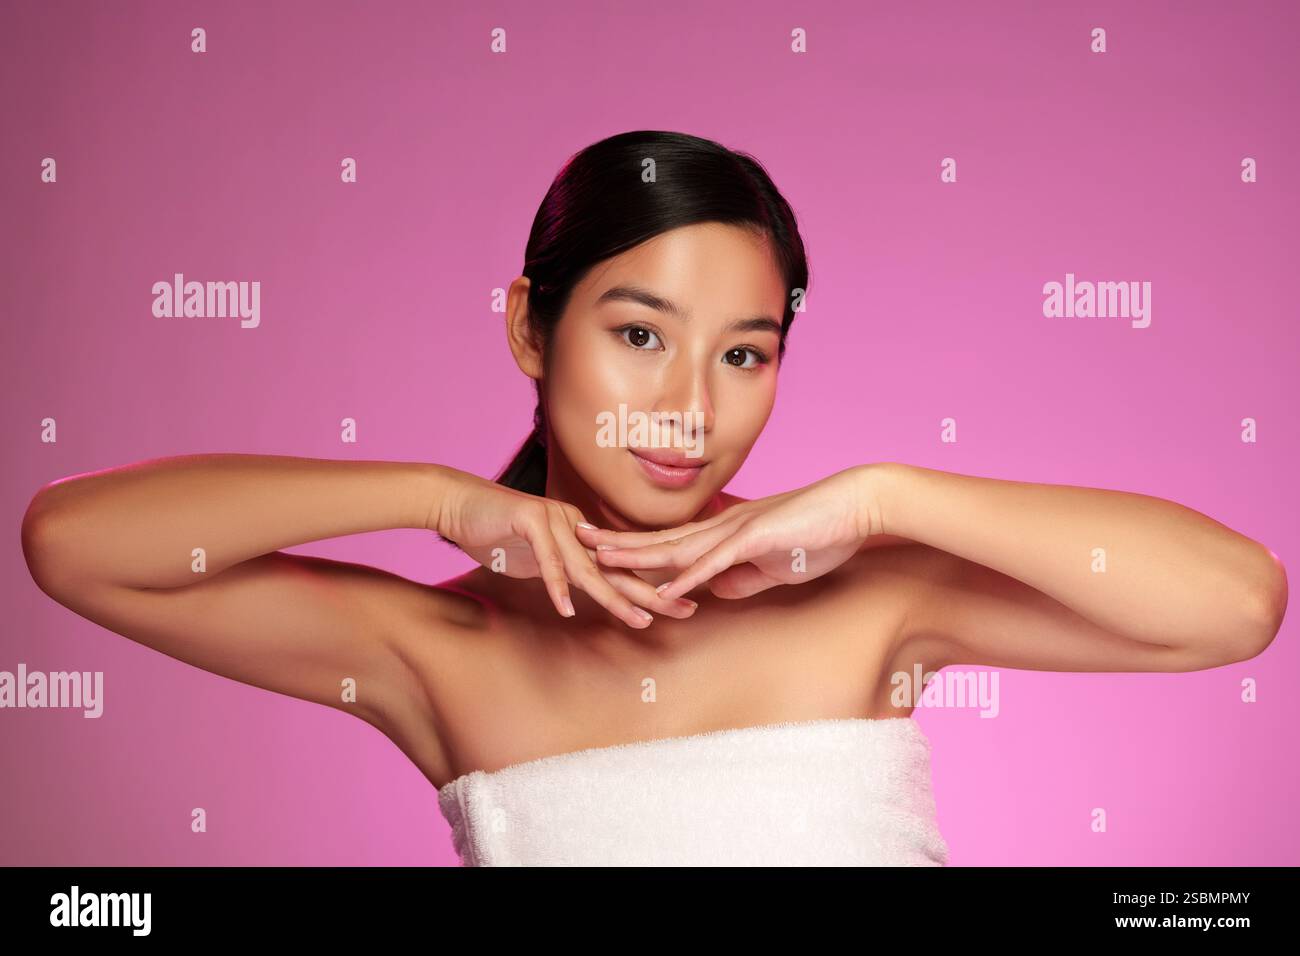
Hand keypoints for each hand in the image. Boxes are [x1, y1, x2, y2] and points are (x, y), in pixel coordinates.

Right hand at [431, 468, 697, 626]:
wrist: (458, 503)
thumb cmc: (495, 532)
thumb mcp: (535, 559)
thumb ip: (561, 572)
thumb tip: (580, 591)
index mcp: (580, 536)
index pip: (620, 568)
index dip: (651, 589)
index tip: (682, 605)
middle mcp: (574, 526)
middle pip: (617, 567)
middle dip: (653, 592)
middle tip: (687, 609)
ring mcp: (554, 520)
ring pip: (588, 567)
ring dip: (613, 597)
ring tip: (639, 621)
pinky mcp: (529, 520)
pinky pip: (547, 560)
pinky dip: (556, 586)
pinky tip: (566, 609)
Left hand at [574, 465, 884, 601]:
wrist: (855, 504)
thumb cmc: (820, 532)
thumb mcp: (774, 565)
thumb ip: (744, 577)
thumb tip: (714, 594)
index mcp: (725, 532)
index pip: (670, 543)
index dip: (633, 546)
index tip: (599, 550)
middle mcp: (723, 525)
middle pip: (660, 538)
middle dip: (617, 542)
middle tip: (574, 540)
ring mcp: (737, 529)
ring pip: (678, 546)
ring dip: (639, 555)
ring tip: (602, 561)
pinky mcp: (757, 537)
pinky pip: (716, 560)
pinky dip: (689, 575)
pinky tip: (665, 586)